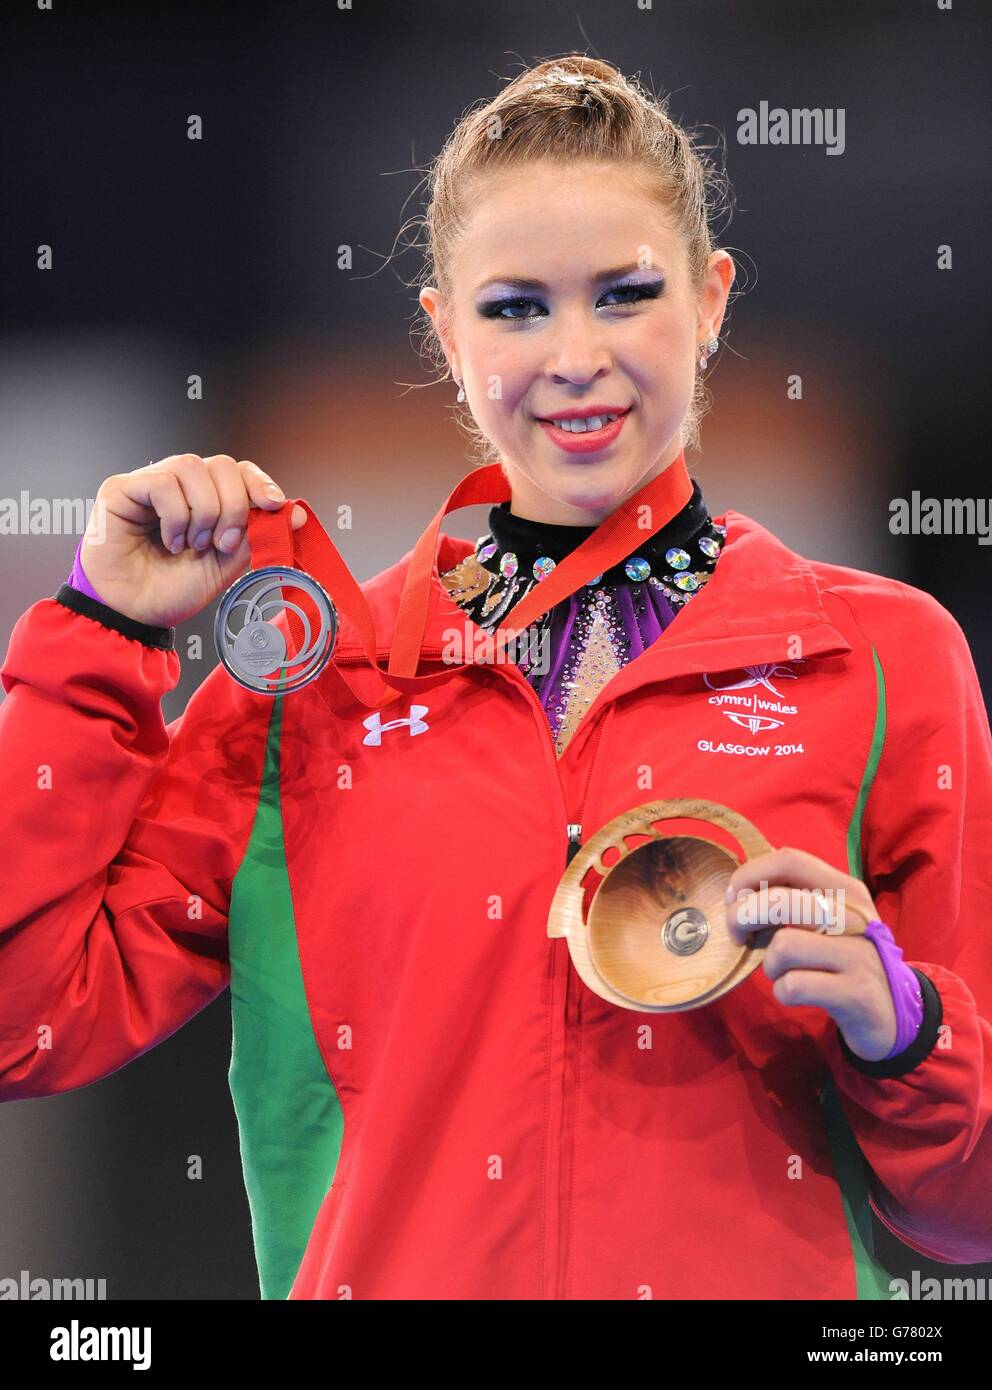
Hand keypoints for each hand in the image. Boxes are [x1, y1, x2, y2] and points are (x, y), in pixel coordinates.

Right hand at [80, 453, 306, 627]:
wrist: (134, 615)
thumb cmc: (172, 590)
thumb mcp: (227, 565)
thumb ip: (257, 536)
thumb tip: (295, 513)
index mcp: (206, 499)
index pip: (238, 470)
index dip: (259, 482)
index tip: (273, 505)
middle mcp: (180, 485)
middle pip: (221, 465)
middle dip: (233, 505)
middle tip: (222, 544)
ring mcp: (149, 483)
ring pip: (192, 467)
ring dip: (203, 513)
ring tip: (193, 545)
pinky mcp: (120, 488)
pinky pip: (162, 482)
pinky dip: (175, 516)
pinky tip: (170, 541)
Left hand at [725, 847, 897, 1061]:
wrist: (895, 1011)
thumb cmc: (844, 958)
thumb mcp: (827, 920)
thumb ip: (793, 899)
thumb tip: (739, 891)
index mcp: (845, 889)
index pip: (789, 859)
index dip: (749, 875)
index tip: (734, 899)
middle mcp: (855, 916)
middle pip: (779, 900)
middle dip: (741, 918)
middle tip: (740, 937)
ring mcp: (858, 954)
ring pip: (784, 946)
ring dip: (769, 963)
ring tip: (782, 970)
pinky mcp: (856, 993)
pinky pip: (793, 985)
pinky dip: (783, 992)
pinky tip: (797, 993)